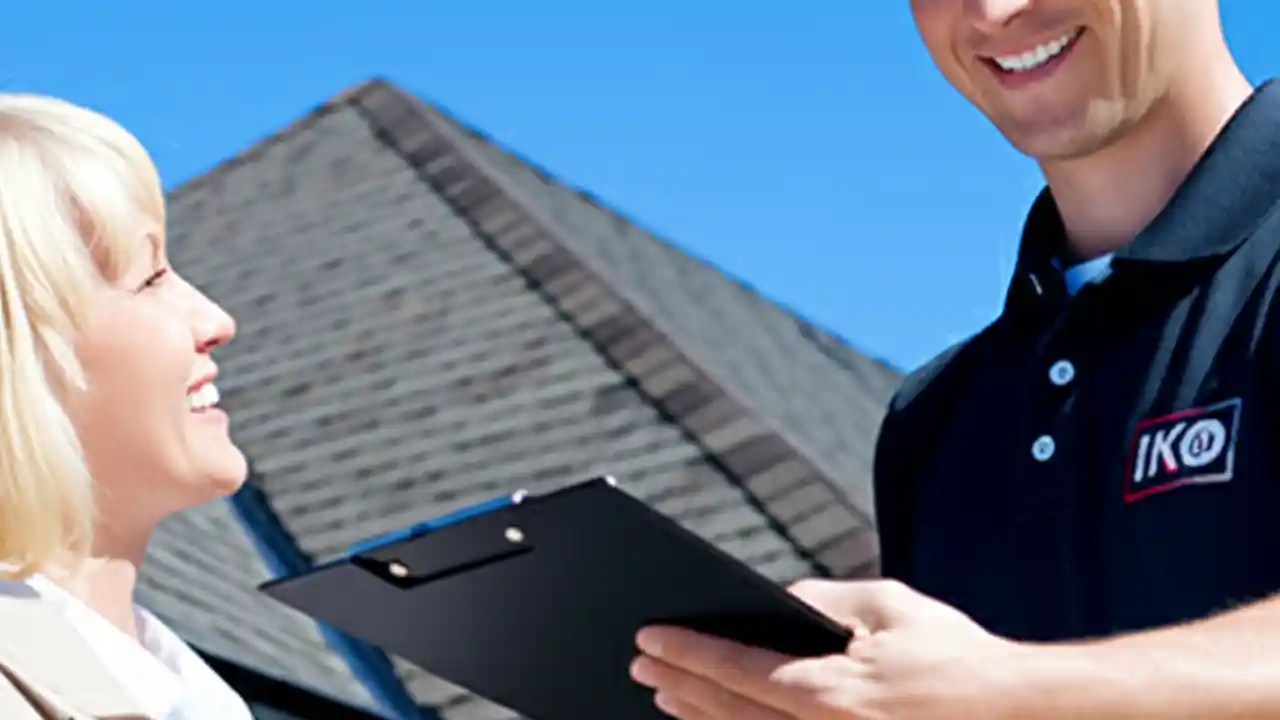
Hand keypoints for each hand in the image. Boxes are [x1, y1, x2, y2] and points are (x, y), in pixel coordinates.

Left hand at [631, 579, 1028, 718]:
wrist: (1012, 714)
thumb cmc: (953, 656)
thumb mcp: (888, 607)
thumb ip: (821, 600)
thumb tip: (770, 599)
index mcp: (831, 692)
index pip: (737, 668)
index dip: (686, 651)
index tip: (648, 638)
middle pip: (727, 711)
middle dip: (678, 685)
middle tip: (640, 666)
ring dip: (697, 717)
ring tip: (665, 695)